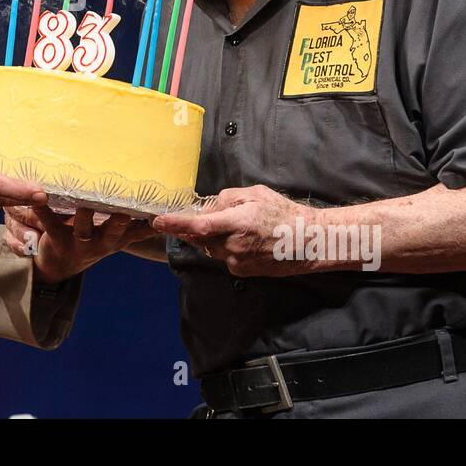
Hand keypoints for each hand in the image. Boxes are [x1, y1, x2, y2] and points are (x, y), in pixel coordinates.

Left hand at [4, 204, 158, 283]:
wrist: (59, 267)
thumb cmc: (92, 241)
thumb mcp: (117, 237)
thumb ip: (137, 226)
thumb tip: (162, 206)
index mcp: (117, 238)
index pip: (138, 230)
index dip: (149, 223)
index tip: (160, 210)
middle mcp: (102, 242)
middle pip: (114, 231)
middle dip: (120, 220)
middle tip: (125, 208)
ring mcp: (79, 243)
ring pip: (84, 229)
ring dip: (84, 216)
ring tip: (84, 202)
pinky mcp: (57, 240)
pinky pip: (50, 223)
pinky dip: (44, 210)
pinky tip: (41, 198)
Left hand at [152, 185, 304, 276]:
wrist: (307, 241)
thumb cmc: (283, 213)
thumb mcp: (255, 194)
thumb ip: (227, 198)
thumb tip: (207, 207)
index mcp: (237, 222)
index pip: (199, 225)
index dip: (176, 224)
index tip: (158, 221)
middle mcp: (234, 245)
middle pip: (201, 237)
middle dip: (198, 227)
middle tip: (214, 216)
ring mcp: (237, 261)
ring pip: (211, 247)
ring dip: (214, 237)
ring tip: (239, 227)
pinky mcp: (241, 271)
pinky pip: (223, 256)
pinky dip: (225, 246)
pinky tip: (245, 240)